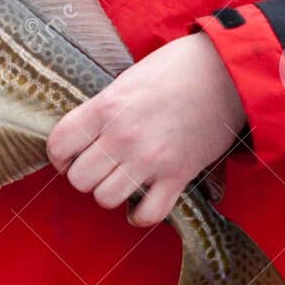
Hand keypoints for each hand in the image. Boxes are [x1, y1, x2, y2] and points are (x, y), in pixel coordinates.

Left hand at [45, 32, 246, 225]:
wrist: (225, 73)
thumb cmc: (174, 69)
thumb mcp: (126, 80)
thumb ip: (102, 109)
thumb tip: (83, 134)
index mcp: (105, 107)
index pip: (58, 145)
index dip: (60, 155)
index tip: (70, 156)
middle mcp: (123, 136)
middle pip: (79, 179)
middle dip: (84, 175)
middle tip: (98, 166)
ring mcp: (150, 159)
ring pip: (105, 199)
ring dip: (109, 193)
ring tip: (120, 180)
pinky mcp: (178, 176)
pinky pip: (148, 214)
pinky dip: (140, 215)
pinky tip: (139, 204)